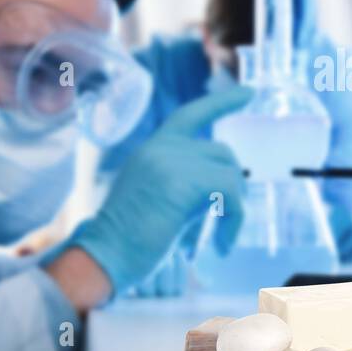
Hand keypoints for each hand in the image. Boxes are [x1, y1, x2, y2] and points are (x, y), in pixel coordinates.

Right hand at [68, 87, 250, 294]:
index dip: (222, 102)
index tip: (249, 92)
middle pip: (222, 152)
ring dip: (235, 210)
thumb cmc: (127, 242)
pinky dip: (235, 221)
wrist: (102, 258)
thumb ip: (184, 183)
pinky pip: (231, 192)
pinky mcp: (182, 180)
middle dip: (232, 189)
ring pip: (230, 172)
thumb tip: (227, 188)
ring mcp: (169, 160)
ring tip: (220, 242)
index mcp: (152, 150)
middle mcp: (160, 147)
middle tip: (224, 226)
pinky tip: (221, 247)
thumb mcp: (158, 200)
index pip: (191, 114)